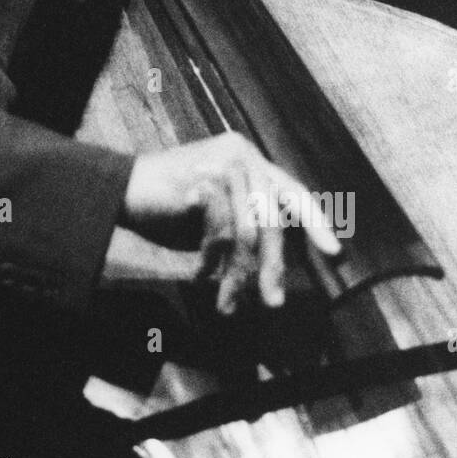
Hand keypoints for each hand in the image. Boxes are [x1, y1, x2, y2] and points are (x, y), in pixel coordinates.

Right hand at [102, 132, 340, 313]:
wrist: (121, 190)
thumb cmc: (171, 208)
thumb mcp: (221, 214)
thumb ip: (250, 223)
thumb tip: (280, 261)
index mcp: (252, 159)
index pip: (292, 192)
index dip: (315, 223)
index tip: (335, 254)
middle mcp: (243, 154)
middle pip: (272, 218)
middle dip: (272, 265)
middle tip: (273, 301)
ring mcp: (224, 163)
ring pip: (247, 231)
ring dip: (237, 273)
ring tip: (228, 303)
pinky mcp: (204, 178)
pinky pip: (221, 231)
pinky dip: (212, 260)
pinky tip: (200, 276)